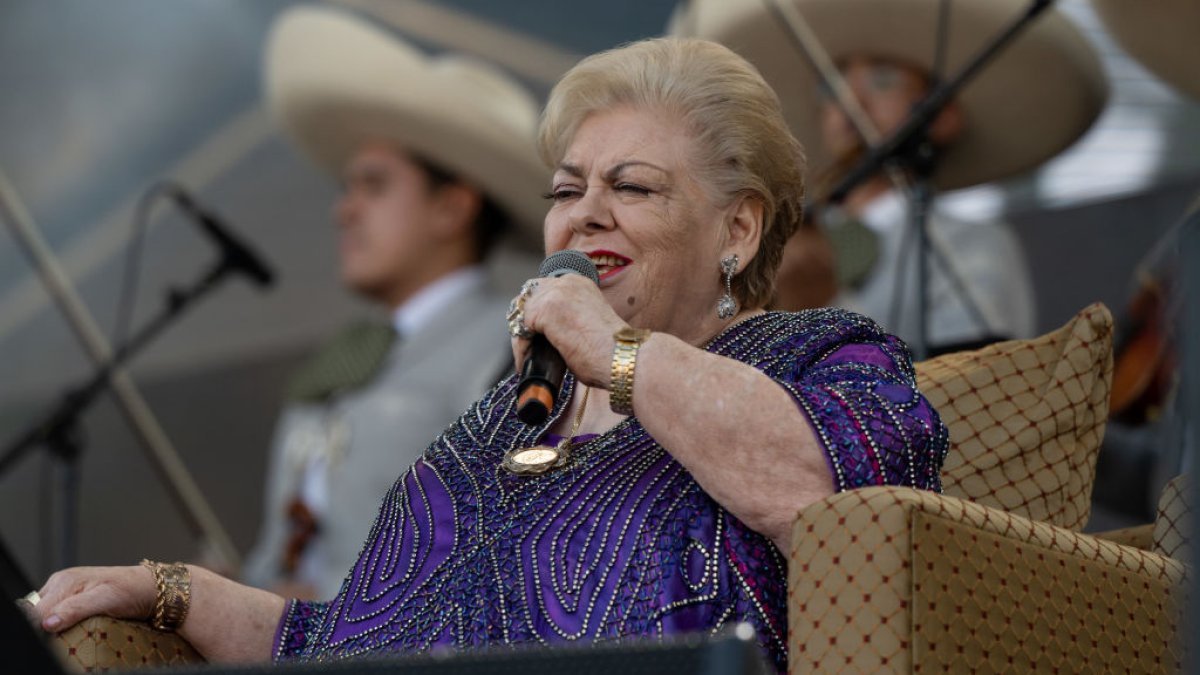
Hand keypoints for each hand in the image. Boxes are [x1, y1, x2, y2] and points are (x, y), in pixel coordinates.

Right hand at [28, 565, 154, 632]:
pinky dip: (61, 624)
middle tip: (64, 638)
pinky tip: (73, 628)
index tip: (53, 640)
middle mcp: (61, 584)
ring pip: (45, 615)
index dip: (41, 628)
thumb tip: (48, 623)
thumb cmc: (132, 590)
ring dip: (53, 627)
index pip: (36, 611)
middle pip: (37, 613)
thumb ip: (76, 609)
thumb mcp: (106, 599)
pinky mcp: (71, 599)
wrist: (149, 587)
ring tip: (70, 633)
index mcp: (64, 582)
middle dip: (45, 628)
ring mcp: (65, 591)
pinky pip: (56, 614)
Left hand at [510, 274, 625, 388]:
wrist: (622, 356)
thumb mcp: (589, 322)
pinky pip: (521, 329)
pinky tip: (529, 361)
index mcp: (579, 283)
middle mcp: (566, 282)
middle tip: (527, 347)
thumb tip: (549, 331)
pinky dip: (522, 347)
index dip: (534, 312)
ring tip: (527, 358)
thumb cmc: (611, 350)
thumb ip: (569, 318)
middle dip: (523, 323)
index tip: (533, 334)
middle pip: (527, 298)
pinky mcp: (546, 309)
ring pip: (522, 314)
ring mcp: (555, 293)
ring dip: (522, 337)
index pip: (542, 290)